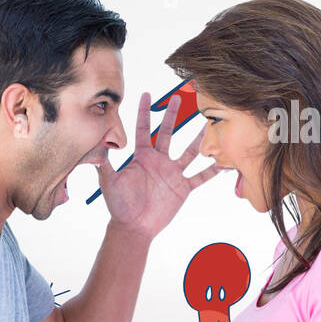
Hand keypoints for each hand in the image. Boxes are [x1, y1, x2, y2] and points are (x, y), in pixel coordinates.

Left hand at [98, 92, 220, 239]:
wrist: (133, 227)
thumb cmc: (119, 205)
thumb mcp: (109, 181)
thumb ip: (106, 163)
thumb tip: (97, 143)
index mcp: (142, 157)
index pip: (144, 129)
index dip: (144, 112)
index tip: (146, 94)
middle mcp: (159, 161)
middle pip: (167, 132)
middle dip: (172, 115)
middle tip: (179, 97)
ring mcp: (172, 173)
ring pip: (189, 151)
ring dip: (198, 138)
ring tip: (208, 124)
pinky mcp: (182, 188)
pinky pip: (199, 177)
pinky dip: (211, 170)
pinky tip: (223, 162)